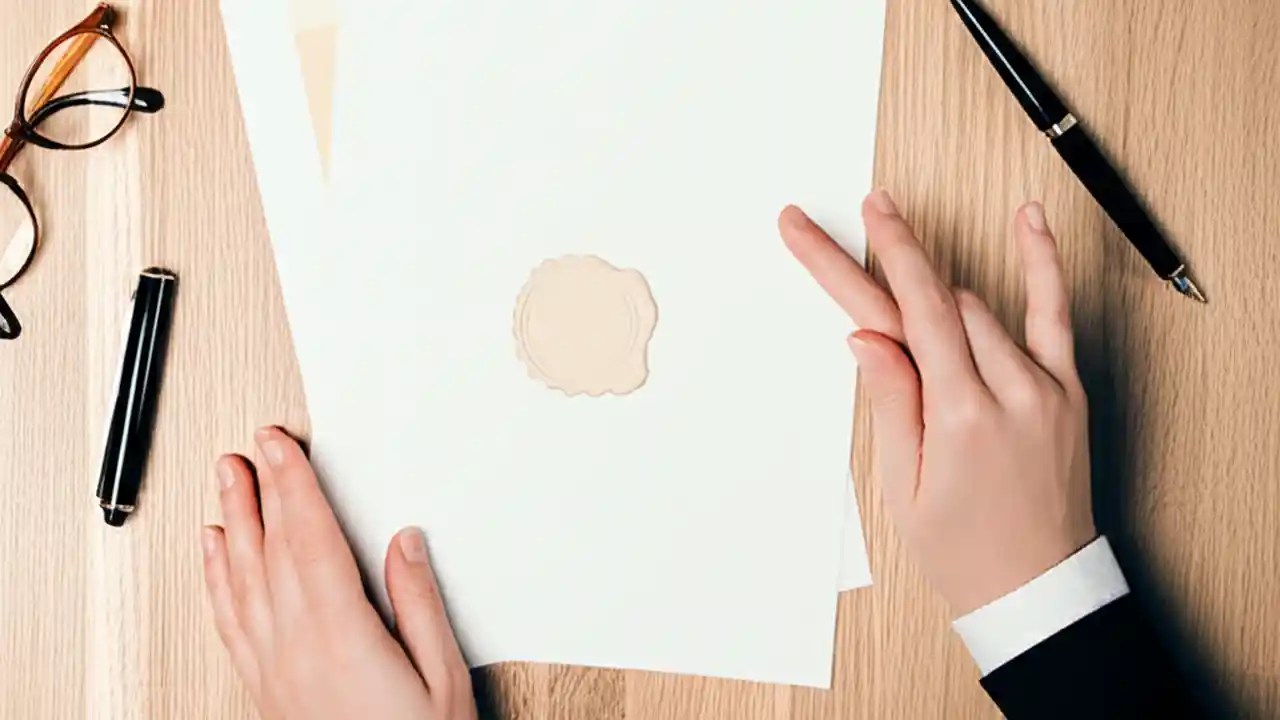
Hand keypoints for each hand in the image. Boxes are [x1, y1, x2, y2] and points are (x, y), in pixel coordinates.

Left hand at [201, 427, 477, 719]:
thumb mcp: (443, 677)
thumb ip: (419, 605)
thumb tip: (404, 543)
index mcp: (342, 635)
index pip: (309, 539)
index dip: (292, 485)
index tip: (280, 445)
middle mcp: (295, 646)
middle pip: (269, 551)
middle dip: (257, 491)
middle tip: (245, 447)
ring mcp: (272, 667)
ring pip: (241, 580)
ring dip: (231, 524)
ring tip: (224, 483)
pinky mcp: (263, 686)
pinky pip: (229, 621)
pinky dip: (216, 580)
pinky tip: (214, 555)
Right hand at [780, 190, 1095, 614]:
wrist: (1038, 590)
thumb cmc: (963, 550)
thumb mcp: (904, 487)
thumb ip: (890, 402)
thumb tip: (864, 336)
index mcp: (960, 416)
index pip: (909, 313)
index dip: (876, 255)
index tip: (853, 214)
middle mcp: (1009, 390)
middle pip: (939, 300)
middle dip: (896, 260)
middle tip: (862, 216)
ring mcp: (1046, 386)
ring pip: (980, 307)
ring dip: (939, 299)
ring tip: (909, 305)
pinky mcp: (1068, 389)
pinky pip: (1056, 314)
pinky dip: (1042, 264)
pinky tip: (1028, 221)